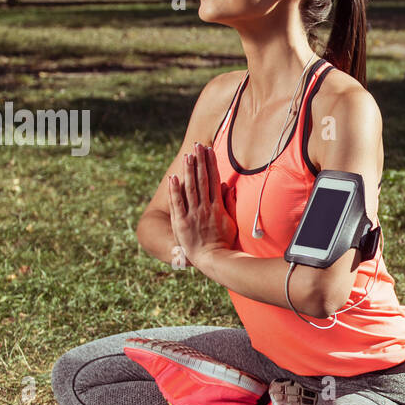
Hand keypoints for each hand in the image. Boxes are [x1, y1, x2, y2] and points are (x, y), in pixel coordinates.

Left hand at [169, 141, 237, 268]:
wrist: (214, 259)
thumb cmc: (224, 243)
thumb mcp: (231, 222)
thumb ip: (229, 203)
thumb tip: (228, 186)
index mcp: (217, 207)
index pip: (214, 180)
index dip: (211, 164)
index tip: (208, 150)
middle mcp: (205, 208)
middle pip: (202, 180)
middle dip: (200, 161)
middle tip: (197, 145)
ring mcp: (193, 214)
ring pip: (190, 188)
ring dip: (189, 170)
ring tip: (188, 155)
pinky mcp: (182, 223)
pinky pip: (178, 203)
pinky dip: (175, 190)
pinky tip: (173, 177)